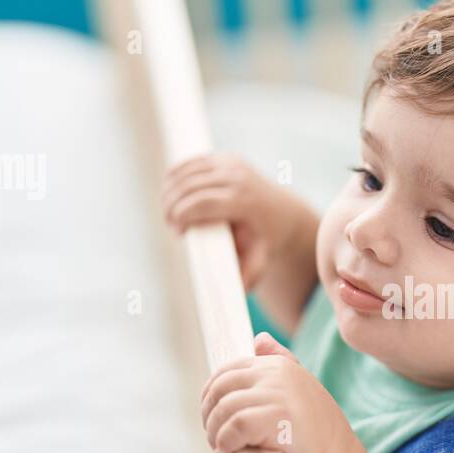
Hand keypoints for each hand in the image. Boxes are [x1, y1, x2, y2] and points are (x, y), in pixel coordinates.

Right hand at [162, 152, 316, 289]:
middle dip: (171, 207)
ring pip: (184, 173)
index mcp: (244, 201)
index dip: (181, 216)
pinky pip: (189, 163)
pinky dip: (174, 177)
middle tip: (171, 226)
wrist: (284, 214)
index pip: (200, 203)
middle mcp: (237, 177)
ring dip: (169, 193)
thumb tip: (234, 294)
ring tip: (170, 214)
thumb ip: (247, 276)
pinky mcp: (224, 159)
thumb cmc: (266, 241)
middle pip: (187, 187)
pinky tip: (170, 195)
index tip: (179, 233)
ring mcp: (230, 164)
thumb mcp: (260, 260)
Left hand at [199, 331, 348, 452]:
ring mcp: (277, 393)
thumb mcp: (295, 388)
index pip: (228, 371)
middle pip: (221, 388)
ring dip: (215, 434)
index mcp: (278, 364)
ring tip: (221, 449)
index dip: (210, 395)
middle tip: (214, 438)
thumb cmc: (312, 430)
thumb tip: (259, 338)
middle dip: (209, 415)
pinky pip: (233, 427)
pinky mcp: (275, 416)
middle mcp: (277, 373)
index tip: (211, 418)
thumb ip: (278, 362)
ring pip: (224, 409)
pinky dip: (225, 444)